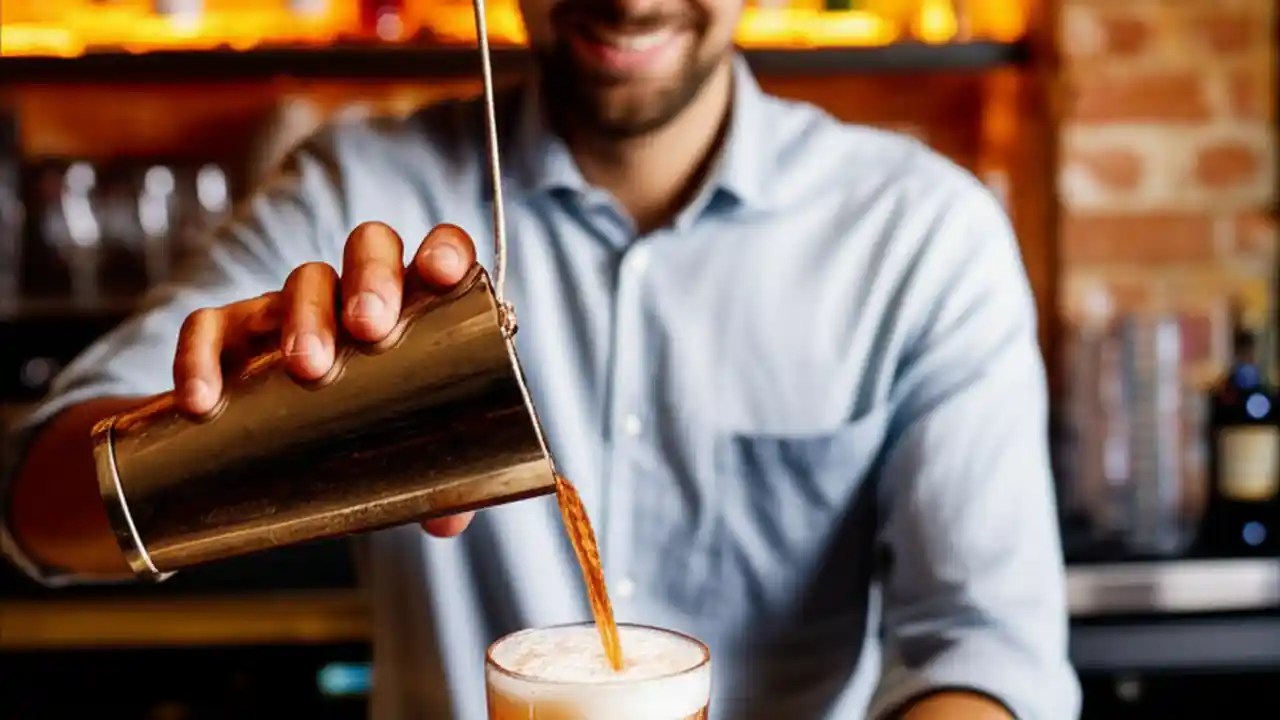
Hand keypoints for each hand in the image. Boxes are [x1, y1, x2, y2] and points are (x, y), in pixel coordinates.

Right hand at [172, 222, 479, 537]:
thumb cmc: (360, 440)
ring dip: (303, 316)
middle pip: (368, 250)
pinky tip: (204, 399)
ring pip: (301, 282)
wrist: (268, 458)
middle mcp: (355, 296)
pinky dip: (204, 356)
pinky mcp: (233, 336)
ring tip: (306, 367)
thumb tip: (450, 521)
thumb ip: (436, 486)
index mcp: (414, 310)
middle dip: (370, 278)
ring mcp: (293, 309)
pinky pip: (213, 326)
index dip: (444, 250)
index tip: (443, 273)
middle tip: (369, 328)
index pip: (438, 254)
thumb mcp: (405, 463)